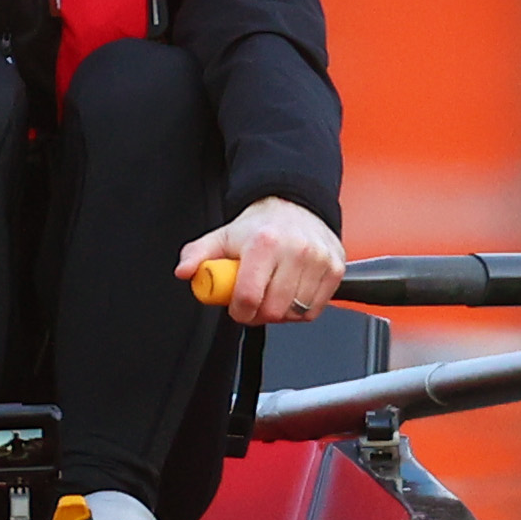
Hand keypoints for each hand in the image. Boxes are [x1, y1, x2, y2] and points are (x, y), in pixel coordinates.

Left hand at [176, 195, 344, 326]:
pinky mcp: (335, 269)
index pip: (249, 296)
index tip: (237, 308)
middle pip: (273, 310)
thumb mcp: (222, 236)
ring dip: (280, 313)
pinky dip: (300, 310)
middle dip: (258, 314)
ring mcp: (319, 260)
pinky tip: (290, 294)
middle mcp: (296, 249)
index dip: (239, 311)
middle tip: (253, 303)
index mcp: (264, 242)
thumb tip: (184, 272)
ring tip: (272, 295)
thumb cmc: (259, 227)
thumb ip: (198, 255)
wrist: (295, 206)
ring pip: (295, 313)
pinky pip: (314, 310)